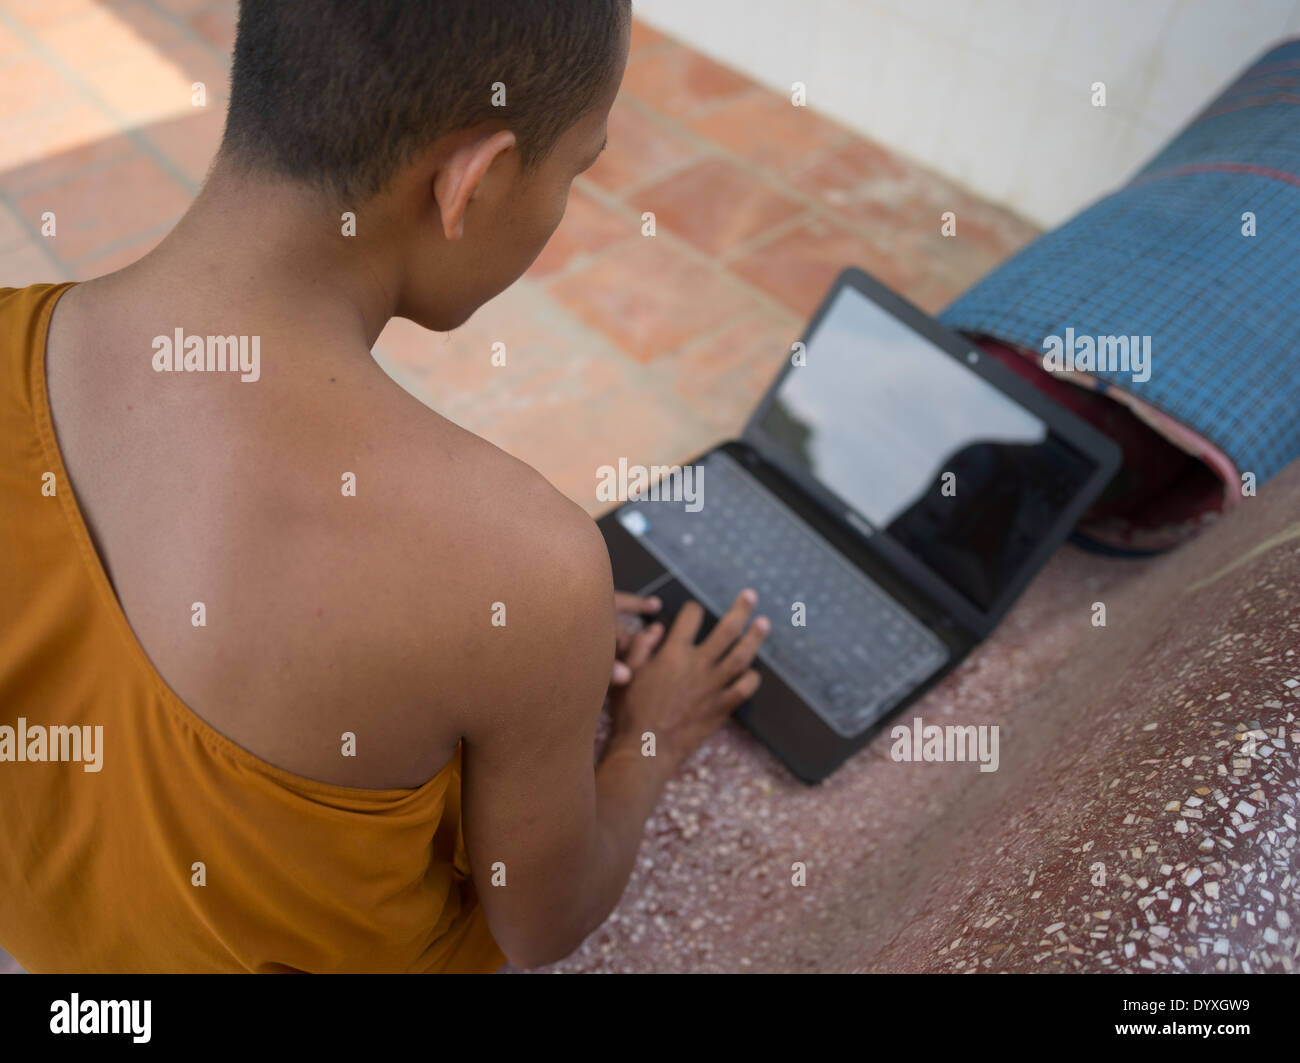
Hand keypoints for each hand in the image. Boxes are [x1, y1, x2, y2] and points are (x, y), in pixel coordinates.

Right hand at [610, 589, 768, 770]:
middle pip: (726, 630)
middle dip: (740, 610)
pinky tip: (753, 672)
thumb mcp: (626, 673)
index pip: (690, 618)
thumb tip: (657, 628)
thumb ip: (641, 646)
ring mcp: (712, 687)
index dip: (693, 610)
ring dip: (755, 638)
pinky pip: (743, 690)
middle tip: (751, 595)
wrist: (645, 749)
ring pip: (741, 657)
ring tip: (764, 623)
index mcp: (672, 654)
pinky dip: (751, 679)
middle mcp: (697, 666)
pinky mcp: (720, 708)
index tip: (694, 611)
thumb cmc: (630, 712)